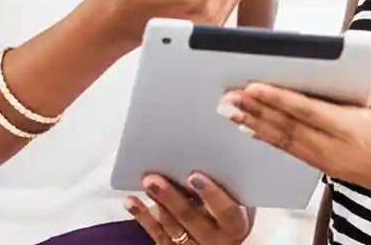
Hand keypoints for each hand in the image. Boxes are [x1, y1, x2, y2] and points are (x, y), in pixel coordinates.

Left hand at [125, 173, 249, 244]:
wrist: (219, 242)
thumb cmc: (228, 211)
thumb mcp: (239, 200)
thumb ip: (230, 181)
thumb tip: (225, 136)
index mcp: (236, 226)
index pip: (227, 212)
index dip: (212, 195)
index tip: (194, 176)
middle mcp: (216, 240)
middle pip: (193, 219)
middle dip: (172, 198)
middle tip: (156, 178)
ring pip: (173, 227)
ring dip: (158, 203)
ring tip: (146, 182)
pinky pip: (157, 235)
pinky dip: (143, 217)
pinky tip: (131, 202)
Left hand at [222, 85, 370, 197]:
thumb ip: (354, 92)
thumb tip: (323, 79)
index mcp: (352, 128)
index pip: (305, 110)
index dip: (275, 98)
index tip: (251, 86)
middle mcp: (336, 149)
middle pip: (287, 127)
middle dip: (254, 111)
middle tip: (227, 98)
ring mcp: (331, 163)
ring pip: (285, 142)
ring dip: (256, 126)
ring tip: (231, 113)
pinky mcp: (330, 170)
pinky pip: (294, 152)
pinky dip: (271, 140)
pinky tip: (254, 131)